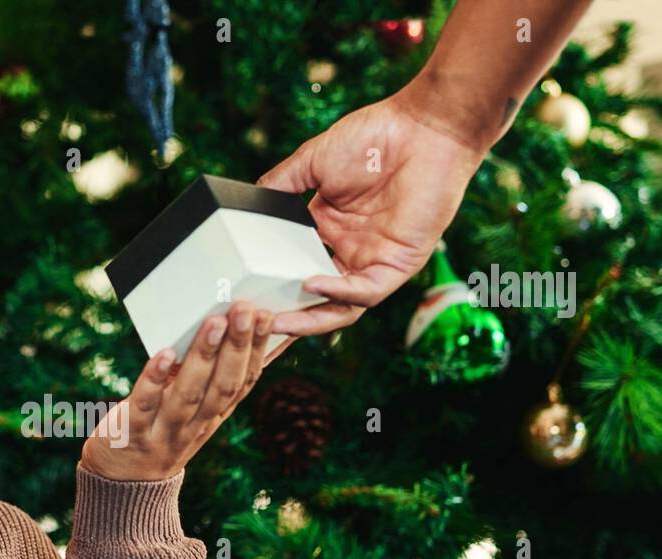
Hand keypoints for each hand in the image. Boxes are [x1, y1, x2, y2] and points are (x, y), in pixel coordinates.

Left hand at [80, 302, 272, 481]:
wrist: (123, 484)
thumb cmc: (161, 431)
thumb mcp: (196, 412)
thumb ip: (216, 379)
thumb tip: (244, 339)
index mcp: (214, 415)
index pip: (243, 381)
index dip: (258, 350)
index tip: (268, 315)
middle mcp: (195, 425)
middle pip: (222, 386)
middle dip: (236, 346)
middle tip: (245, 309)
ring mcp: (164, 431)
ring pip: (189, 394)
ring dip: (204, 357)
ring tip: (214, 323)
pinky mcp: (131, 434)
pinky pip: (144, 405)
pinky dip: (154, 380)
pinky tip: (164, 355)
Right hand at [258, 88, 485, 329]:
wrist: (424, 127)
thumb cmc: (374, 137)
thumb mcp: (312, 162)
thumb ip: (280, 184)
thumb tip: (246, 203)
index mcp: (327, 231)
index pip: (293, 271)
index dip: (270, 290)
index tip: (237, 302)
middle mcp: (348, 252)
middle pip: (312, 300)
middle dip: (283, 320)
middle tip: (248, 329)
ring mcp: (372, 261)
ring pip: (338, 308)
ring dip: (307, 321)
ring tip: (274, 323)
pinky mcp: (397, 264)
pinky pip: (365, 292)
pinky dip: (338, 293)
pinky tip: (311, 285)